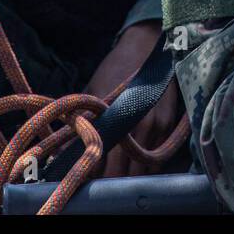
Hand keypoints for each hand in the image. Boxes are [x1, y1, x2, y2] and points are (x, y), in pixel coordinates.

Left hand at [82, 21, 182, 177]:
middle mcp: (143, 127)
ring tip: (117, 180)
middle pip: (129, 173)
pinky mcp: (170, 124)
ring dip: (132, 176)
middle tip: (100, 188)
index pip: (108, 166)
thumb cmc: (114, 67)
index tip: (86, 186)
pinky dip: (146, 165)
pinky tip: (135, 165)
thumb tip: (63, 156)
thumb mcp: (93, 94)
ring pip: (147, 170)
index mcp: (120, 120)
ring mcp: (159, 127)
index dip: (97, 181)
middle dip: (114, 183)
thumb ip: (83, 125)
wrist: (146, 44)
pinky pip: (158, 157)